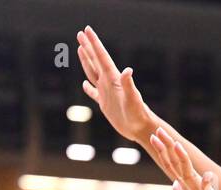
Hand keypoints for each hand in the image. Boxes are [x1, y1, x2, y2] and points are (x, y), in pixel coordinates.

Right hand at [77, 26, 154, 142]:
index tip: (86, 30)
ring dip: (86, 61)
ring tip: (80, 49)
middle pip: (95, 61)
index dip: (93, 43)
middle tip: (80, 34)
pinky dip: (88, 88)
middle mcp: (109, 82)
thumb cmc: (138, 114)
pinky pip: (93, 93)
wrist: (140, 127)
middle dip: (87, 47)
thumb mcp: (133, 98)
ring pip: (92, 73)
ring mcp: (106, 92)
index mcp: (113, 78)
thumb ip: (128, 84)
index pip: (101, 57)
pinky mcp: (105, 104)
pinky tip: (84, 84)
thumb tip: (128, 70)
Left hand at [149, 127, 220, 189]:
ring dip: (184, 160)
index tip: (154, 136)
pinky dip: (207, 186)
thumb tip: (174, 183)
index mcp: (191, 186)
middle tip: (158, 130)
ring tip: (177, 145)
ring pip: (192, 175)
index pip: (174, 166)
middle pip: (180, 164)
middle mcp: (197, 187)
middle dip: (169, 148)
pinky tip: (206, 176)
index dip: (164, 151)